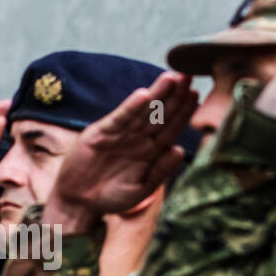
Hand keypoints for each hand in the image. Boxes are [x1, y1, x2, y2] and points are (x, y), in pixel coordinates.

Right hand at [45, 72, 196, 231]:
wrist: (79, 201)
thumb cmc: (111, 197)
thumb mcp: (140, 189)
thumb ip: (159, 171)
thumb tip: (180, 151)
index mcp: (152, 151)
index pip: (171, 128)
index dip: (184, 112)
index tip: (196, 95)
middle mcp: (138, 138)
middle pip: (160, 113)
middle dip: (175, 94)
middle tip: (189, 74)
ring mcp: (120, 134)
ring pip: (142, 111)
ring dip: (157, 94)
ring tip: (171, 77)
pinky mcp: (101, 132)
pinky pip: (120, 118)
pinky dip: (131, 108)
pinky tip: (143, 95)